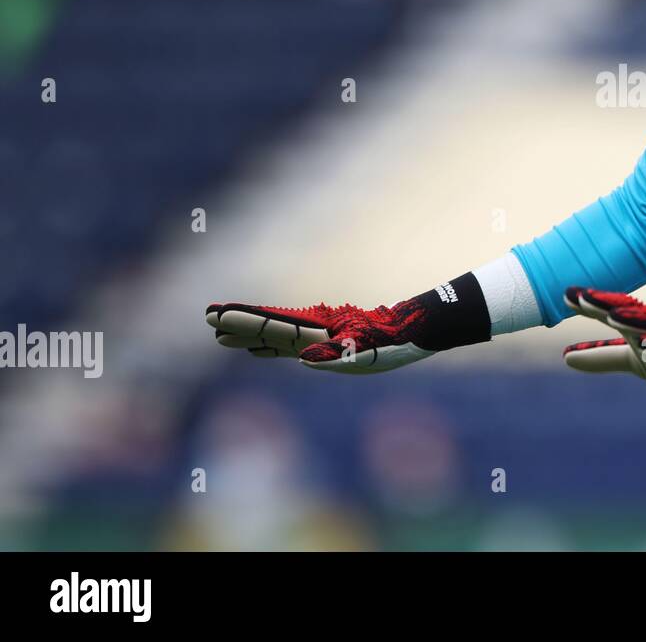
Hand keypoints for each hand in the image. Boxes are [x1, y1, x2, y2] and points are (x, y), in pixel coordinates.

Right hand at [205, 299, 436, 372]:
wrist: (410, 334)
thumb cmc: (390, 343)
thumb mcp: (367, 352)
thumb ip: (336, 354)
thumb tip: (306, 358)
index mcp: (316, 330)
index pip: (271, 324)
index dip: (244, 321)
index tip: (217, 315)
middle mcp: (310, 332)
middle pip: (266, 326)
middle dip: (238, 324)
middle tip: (207, 319)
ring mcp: (315, 339)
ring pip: (273, 336)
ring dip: (248, 336)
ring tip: (221, 336)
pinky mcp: (324, 347)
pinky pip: (288, 346)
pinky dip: (268, 347)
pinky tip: (259, 350)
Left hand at [561, 287, 645, 399]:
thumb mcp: (633, 359)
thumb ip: (602, 355)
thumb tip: (565, 358)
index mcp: (640, 326)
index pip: (612, 312)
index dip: (590, 304)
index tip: (566, 294)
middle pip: (629, 312)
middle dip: (606, 304)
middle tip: (582, 296)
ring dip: (633, 320)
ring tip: (612, 316)